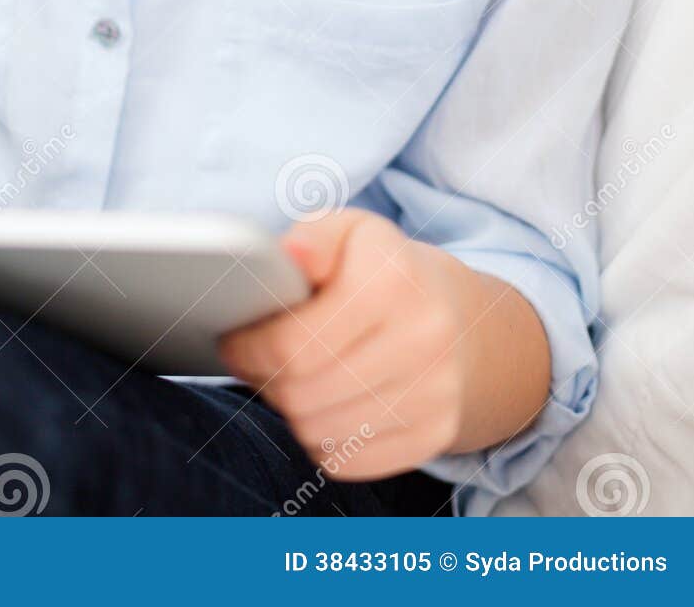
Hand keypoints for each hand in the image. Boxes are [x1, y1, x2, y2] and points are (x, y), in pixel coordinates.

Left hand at [219, 208, 548, 478]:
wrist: (460, 318)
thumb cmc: (384, 270)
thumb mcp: (350, 232)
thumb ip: (312, 237)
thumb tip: (290, 257)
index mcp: (393, 280)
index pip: (294, 345)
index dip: (249, 348)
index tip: (233, 340)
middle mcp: (424, 339)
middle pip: (303, 394)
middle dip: (264, 381)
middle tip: (255, 362)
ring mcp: (435, 393)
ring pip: (320, 432)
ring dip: (290, 412)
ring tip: (288, 380)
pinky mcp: (436, 434)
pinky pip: (348, 462)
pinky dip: (321, 441)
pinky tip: (322, 406)